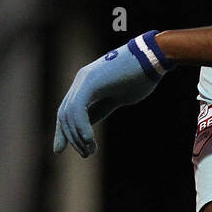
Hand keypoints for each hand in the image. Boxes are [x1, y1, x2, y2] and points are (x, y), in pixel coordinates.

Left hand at [53, 31, 173, 156]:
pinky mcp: (90, 82)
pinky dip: (81, 126)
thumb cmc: (140, 77)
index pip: (66, 111)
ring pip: (69, 114)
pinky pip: (78, 108)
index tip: (60, 150)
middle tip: (86, 154)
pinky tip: (89, 140)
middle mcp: (81, 81)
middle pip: (64, 115)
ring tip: (90, 150)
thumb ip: (100, 108)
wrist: (152, 58)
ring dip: (78, 136)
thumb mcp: (117, 98)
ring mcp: (84, 80)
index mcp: (86, 84)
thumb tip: (87, 125)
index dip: (63, 132)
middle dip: (71, 138)